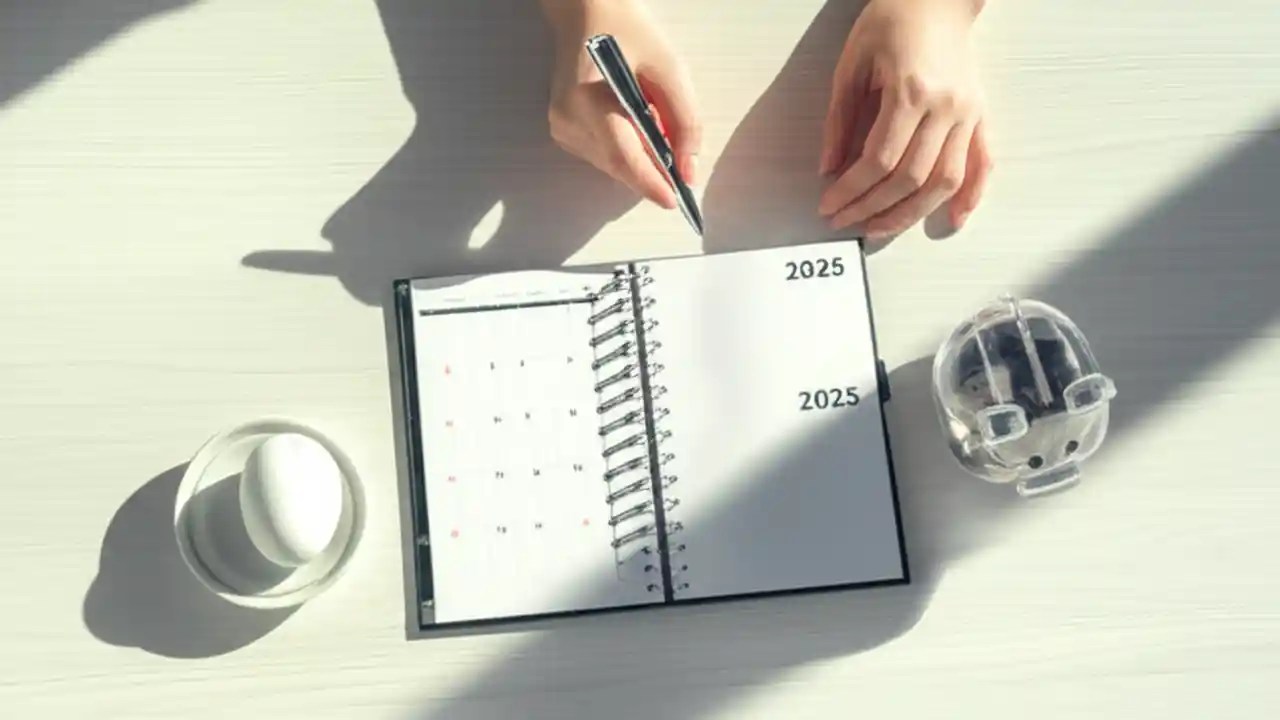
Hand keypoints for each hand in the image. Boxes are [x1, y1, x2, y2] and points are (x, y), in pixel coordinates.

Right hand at [540, 0, 700, 208]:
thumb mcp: (669, 69)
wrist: (587, 13)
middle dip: (652, 173)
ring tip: (656, 133)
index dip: (650, 183)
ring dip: (640, 161)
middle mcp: (568, 119)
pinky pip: (602, 156)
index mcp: (589, 100)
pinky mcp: (563, 131)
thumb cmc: (628, 32)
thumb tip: (689, 169)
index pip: (623, 156)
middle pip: (618, 165)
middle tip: (680, 172)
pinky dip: (625, 152)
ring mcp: (561, 127)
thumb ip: (685, 121)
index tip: (674, 201)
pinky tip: (634, 128)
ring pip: (611, 165)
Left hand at [818, 0, 992, 239]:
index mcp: (911, 92)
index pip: (879, 160)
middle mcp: (945, 107)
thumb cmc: (893, 21)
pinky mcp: (980, 114)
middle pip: (910, 178)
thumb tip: (828, 168)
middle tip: (844, 221)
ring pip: (945, 181)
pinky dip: (971, 195)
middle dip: (872, 208)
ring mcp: (967, 113)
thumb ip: (839, 120)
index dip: (851, 191)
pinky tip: (954, 219)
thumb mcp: (852, 64)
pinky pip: (982, 162)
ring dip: (912, 214)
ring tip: (881, 228)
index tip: (829, 205)